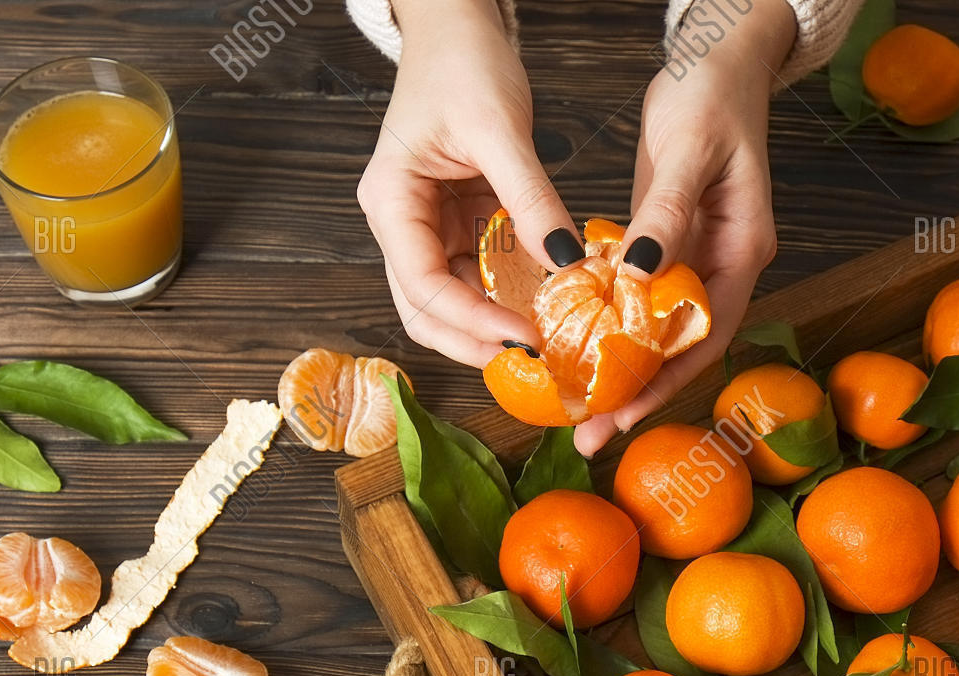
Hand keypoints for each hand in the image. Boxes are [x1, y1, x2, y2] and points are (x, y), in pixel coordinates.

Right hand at [355, 0, 581, 368]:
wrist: (458, 27)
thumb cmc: (463, 63)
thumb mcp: (500, 129)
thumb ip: (532, 198)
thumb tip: (567, 262)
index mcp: (391, 201)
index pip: (422, 285)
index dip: (471, 320)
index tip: (522, 336)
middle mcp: (401, 223)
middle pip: (426, 310)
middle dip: (475, 340)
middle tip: (530, 359)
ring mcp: (429, 227)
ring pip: (453, 301)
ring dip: (492, 324)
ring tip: (541, 341)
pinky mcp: (459, 224)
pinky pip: (481, 274)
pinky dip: (509, 294)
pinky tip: (543, 306)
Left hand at [575, 0, 796, 454]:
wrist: (719, 58)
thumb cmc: (713, 94)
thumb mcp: (690, 149)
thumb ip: (668, 215)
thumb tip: (638, 275)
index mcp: (744, 249)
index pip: (704, 335)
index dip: (664, 380)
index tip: (622, 412)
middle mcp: (724, 266)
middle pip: (682, 350)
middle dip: (637, 396)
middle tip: (588, 436)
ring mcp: (698, 261)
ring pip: (660, 334)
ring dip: (620, 373)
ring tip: (577, 411)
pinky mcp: (669, 248)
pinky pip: (640, 303)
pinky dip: (611, 330)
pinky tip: (576, 351)